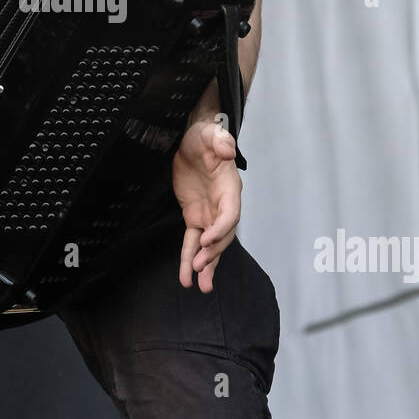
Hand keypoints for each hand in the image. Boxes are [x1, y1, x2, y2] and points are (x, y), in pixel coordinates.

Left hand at [171, 118, 240, 291]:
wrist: (190, 141)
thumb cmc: (203, 137)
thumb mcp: (209, 133)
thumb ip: (219, 140)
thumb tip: (227, 149)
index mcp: (230, 188)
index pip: (230, 214)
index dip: (221, 229)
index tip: (207, 239)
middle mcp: (223, 205)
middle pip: (222, 235)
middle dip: (213, 252)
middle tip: (200, 266)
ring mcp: (209, 214)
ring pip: (209, 245)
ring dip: (205, 265)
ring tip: (200, 285)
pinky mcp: (194, 218)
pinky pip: (192, 242)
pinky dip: (189, 259)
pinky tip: (187, 277)